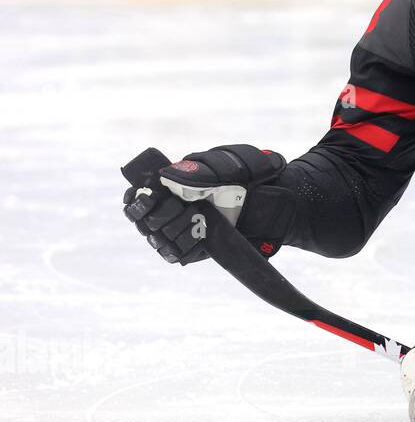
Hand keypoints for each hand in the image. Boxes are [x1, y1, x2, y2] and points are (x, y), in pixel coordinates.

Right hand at [122, 145, 284, 264]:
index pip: (134, 197)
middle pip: (142, 220)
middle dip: (161, 213)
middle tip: (185, 207)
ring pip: (157, 238)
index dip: (136, 199)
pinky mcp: (190, 250)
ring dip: (176, 228)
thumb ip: (196, 170)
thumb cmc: (246, 179)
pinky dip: (183, 245)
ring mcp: (178, 231)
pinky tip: (199, 236)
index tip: (148, 196)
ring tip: (199, 219)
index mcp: (168, 188)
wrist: (271, 203)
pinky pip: (172, 254)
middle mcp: (168, 210)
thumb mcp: (224, 167)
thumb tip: (166, 176)